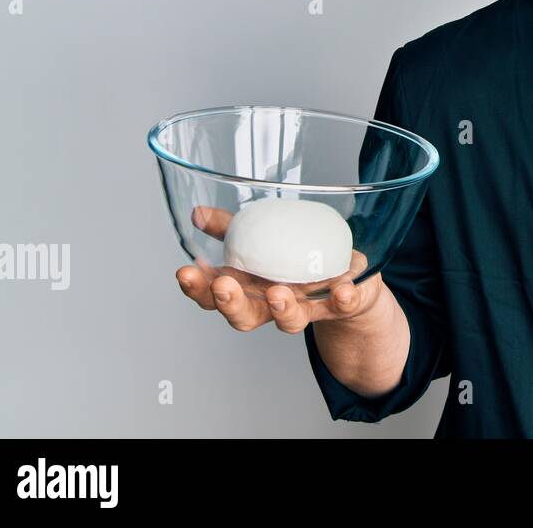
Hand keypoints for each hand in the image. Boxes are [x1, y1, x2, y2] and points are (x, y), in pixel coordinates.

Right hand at [175, 204, 383, 333]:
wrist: (348, 283)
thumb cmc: (294, 261)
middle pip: (245, 316)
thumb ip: (230, 228)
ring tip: (278, 292)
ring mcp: (307, 307)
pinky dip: (341, 299)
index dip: (198, 288)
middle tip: (224, 286)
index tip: (185, 271)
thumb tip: (198, 212)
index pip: (214, 296)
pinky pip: (342, 306)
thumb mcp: (262, 239)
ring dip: (282, 308)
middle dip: (232, 304)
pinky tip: (342, 289)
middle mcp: (273, 305)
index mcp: (250, 289)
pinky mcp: (342, 304)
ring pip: (289, 319)